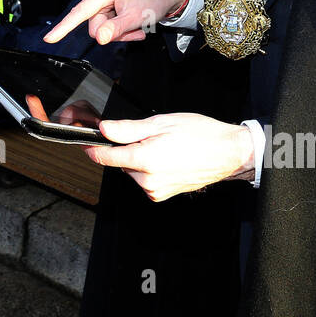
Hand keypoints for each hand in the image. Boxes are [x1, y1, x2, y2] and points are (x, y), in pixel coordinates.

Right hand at [43, 0, 188, 44]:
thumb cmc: (152, 0)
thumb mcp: (137, 17)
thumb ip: (116, 28)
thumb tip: (98, 38)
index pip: (80, 13)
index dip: (64, 28)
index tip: (49, 39)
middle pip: (94, 27)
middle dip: (113, 32)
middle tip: (132, 28)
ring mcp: (101, 0)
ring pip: (101, 29)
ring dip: (119, 33)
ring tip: (135, 25)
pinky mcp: (106, 6)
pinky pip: (106, 27)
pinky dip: (121, 30)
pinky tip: (133, 24)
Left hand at [84, 114, 255, 200]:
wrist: (229, 153)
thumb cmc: (201, 134)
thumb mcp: (161, 122)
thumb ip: (128, 128)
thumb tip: (104, 129)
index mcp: (146, 159)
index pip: (105, 157)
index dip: (93, 147)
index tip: (87, 140)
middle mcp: (148, 179)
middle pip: (120, 162)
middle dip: (126, 147)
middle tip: (147, 134)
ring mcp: (155, 190)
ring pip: (132, 170)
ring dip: (139, 158)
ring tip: (163, 145)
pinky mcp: (162, 194)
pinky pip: (144, 179)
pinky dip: (148, 168)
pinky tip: (166, 158)